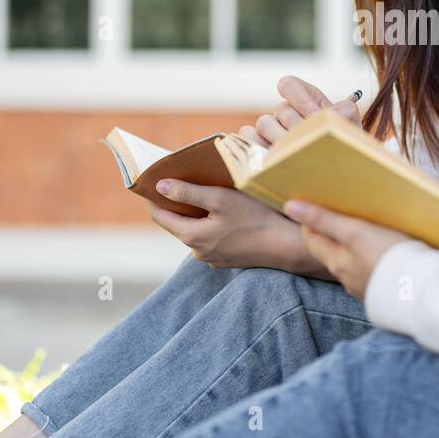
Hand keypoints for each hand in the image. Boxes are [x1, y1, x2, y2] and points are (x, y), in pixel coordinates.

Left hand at [147, 181, 332, 278]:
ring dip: (196, 212)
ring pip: (196, 230)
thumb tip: (160, 187)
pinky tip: (225, 210)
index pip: (159, 215)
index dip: (152, 197)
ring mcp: (214, 257)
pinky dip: (212, 223)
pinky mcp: (229, 258)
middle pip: (178, 222)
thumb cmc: (255, 218)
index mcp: (191, 236)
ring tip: (204, 191)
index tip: (151, 180)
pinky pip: (212, 237)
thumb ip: (188, 192)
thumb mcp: (220, 198)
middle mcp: (198, 251)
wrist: (287, 245)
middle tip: (179, 179)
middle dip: (176, 202)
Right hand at [241, 75, 361, 147]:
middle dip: (298, 127)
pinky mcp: (258, 145)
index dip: (301, 100)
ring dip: (281, 140)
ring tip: (297, 155)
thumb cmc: (342, 145)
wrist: (337, 171)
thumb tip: (329, 113)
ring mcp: (271, 128)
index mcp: (306, 99)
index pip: (289, 85)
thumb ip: (344, 112)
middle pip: (281, 110)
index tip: (316, 117)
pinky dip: (256, 145)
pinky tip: (272, 158)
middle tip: (311, 143)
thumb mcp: (349, 126)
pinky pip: (247, 137)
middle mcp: (285, 111)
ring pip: (264, 123)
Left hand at [283, 199, 411, 299]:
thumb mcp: (354, 231)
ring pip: (351, 263)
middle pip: (331, 252)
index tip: (314, 204)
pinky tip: (384, 254)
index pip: (312, 240)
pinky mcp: (385, 291)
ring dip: (352, 248)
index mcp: (337, 262)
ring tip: (362, 231)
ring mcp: (367, 287)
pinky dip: (371, 260)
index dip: (309, 221)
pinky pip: (371, 272)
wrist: (424, 289)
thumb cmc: (388, 255)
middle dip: (330, 234)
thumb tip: (290, 207)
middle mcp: (347, 278)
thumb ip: (323, 219)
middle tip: (337, 213)